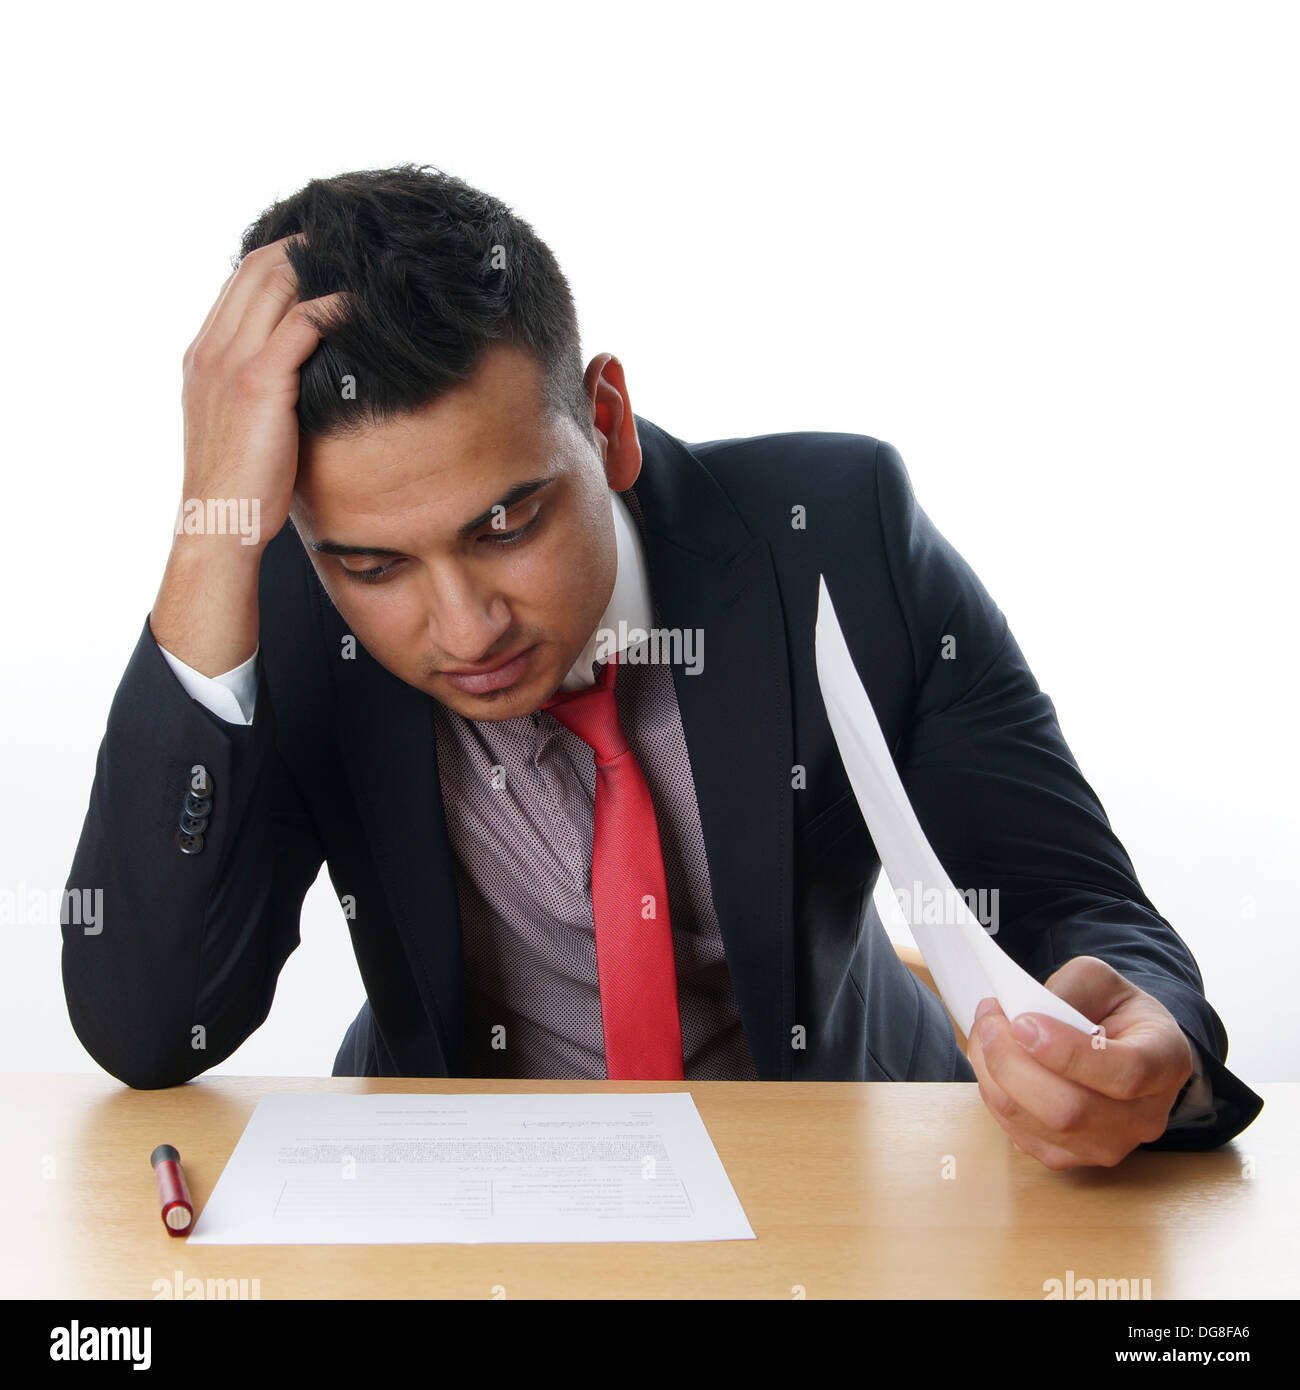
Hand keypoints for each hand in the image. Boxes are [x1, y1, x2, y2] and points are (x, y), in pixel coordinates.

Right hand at [152, 236, 349, 675]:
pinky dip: (337, 306)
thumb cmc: (242, 488)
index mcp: (204, 355)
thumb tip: (308, 375)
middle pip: (261, 267)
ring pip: (280, 284)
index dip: (284, 253)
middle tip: (357, 241)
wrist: (219, 526)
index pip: (243, 278)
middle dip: (308, 245)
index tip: (326, 248)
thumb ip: (262, 389)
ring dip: (325, 265)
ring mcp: (232, 363)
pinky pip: (303, 324)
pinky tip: (367, 304)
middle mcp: (212, 349)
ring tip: (367, 261)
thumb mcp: (243, 426)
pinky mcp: (260, 385)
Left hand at [966, 955, 1194, 1169]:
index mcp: (1166, 1063)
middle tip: (991, 1020)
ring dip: (995, 1075)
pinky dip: (995, 1095)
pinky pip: (1021, 1135)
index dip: (1069, 1052)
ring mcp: (1110, 1146)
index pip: (1125, 1073)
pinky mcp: (1071, 1158)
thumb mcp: (1100, 980)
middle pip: (1071, 1110)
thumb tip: (1027, 1015)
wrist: (1121, 1047)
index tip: (1023, 1023)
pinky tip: (993, 1062)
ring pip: (1038, 1125)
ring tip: (986, 1032)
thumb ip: (1070, 990)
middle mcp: (1145, 1117)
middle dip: (1013, 1062)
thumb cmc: (1112, 1010)